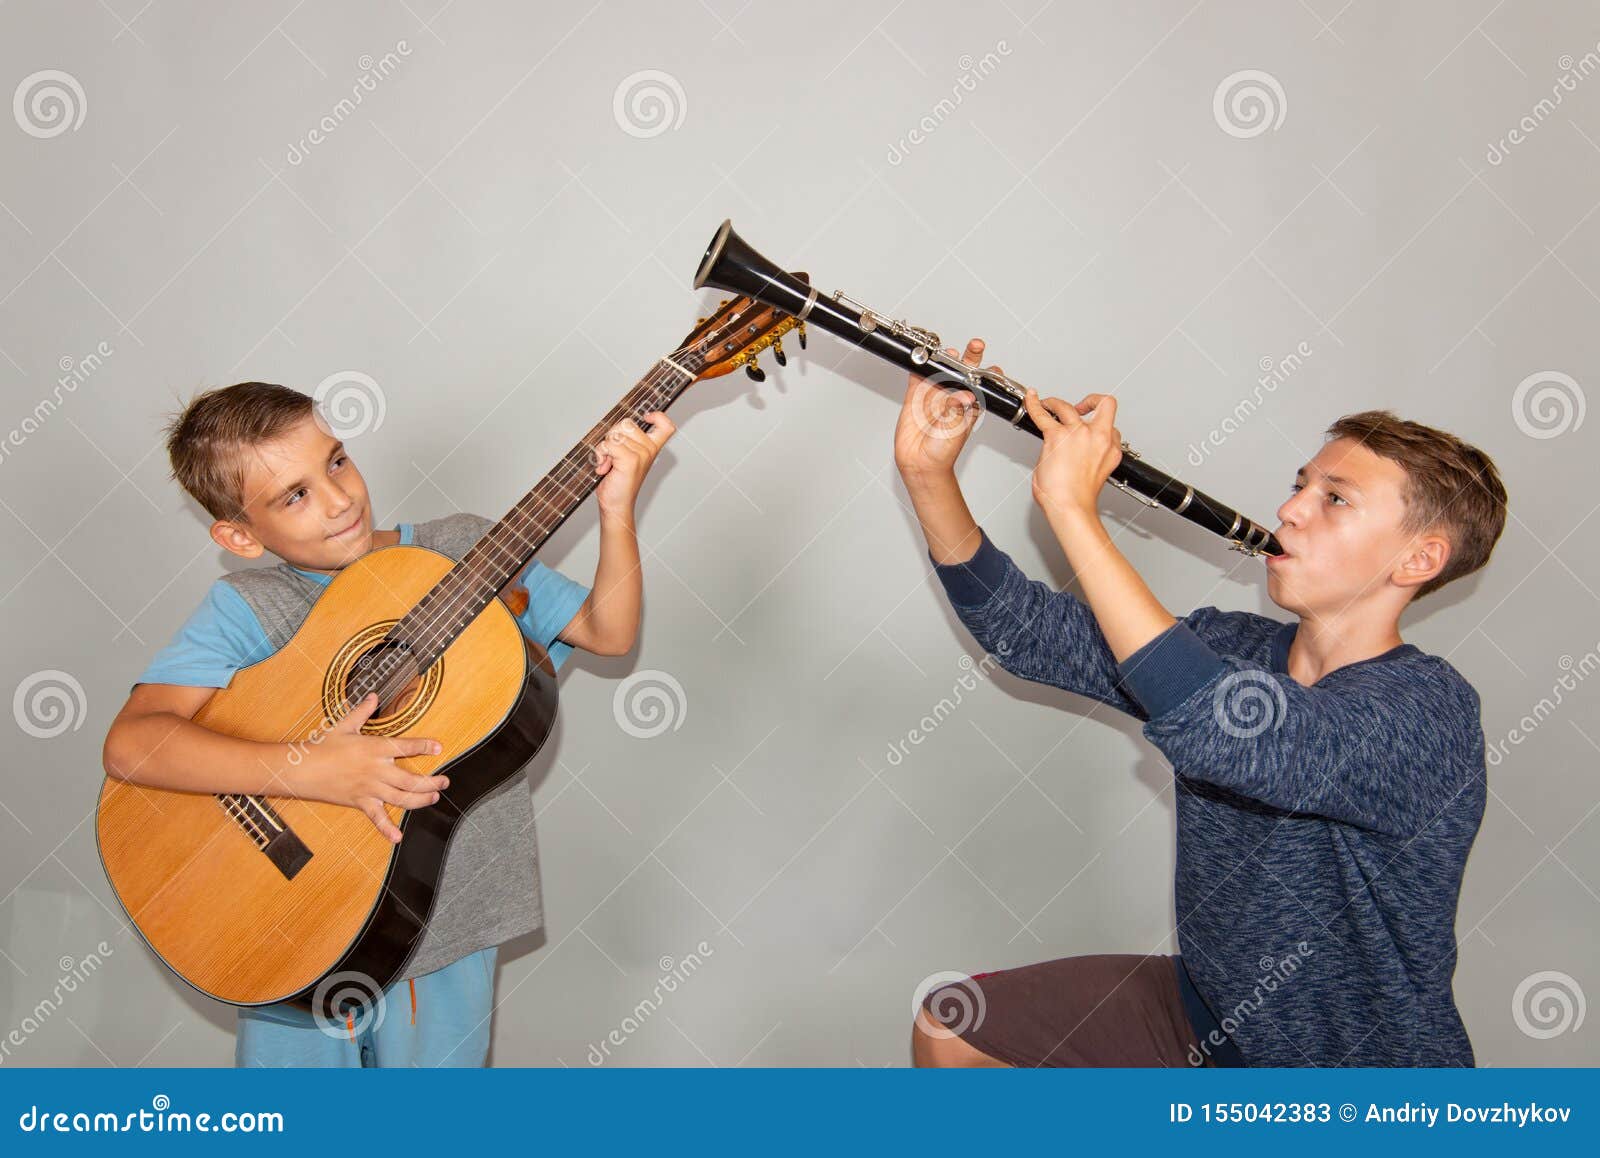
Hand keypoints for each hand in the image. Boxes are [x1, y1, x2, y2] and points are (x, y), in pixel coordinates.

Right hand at [293, 693, 448, 842]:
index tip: (438, 748)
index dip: (424, 747)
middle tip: (445, 781)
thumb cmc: (323, 747)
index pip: (406, 746)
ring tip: (434, 798)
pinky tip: (397, 837)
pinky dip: (387, 829)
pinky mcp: (360, 802)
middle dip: (432, 782)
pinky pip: (376, 818)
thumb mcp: (344, 725)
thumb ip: (362, 711)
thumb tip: (373, 696)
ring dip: (421, 800)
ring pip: (402, 798)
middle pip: (411, 780)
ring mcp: (370, 788)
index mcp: (375, 748)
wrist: (302, 769)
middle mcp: (377, 770)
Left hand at [594, 411, 674, 518]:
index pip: (666, 426)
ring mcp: (642, 454)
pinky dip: (600, 454)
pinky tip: (604, 467)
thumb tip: (616, 425)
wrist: (615, 505)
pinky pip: (608, 444)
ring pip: (615, 433)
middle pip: (627, 423)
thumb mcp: (625, 456)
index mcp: (651, 447)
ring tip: (609, 462)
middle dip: (612, 435)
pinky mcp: (630, 460)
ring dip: (604, 447)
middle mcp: (649, 450)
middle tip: (612, 454)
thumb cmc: (618, 481)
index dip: (658, 416)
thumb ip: (626, 439)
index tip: (646, 418)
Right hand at [893, 338, 992, 482]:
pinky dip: (918, 365)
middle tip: (976, 346)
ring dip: (945, 359)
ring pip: (941, 370)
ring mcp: (934, 396)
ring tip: (951, 353)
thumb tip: (964, 395)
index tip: (995, 368)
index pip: (980, 385)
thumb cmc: (943, 452)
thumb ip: (958, 410)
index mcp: (968, 406)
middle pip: (962, 372)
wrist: (921, 464)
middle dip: (970, 357)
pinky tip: (921, 355)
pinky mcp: (916, 397)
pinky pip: (917, 377)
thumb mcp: (956, 430)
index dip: (988, 375)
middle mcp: (952, 398)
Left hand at [1022, 389, 1122, 520]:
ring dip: (1057, 403)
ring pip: (1068, 406)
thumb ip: (1087, 458)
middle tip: (1079, 407)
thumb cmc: (1078, 498)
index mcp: (1110, 450)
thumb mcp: (1094, 475)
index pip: (1112, 428)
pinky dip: (1034, 404)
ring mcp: (1078, 434)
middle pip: (1105, 404)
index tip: (1091, 425)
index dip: (1100, 425)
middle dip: (1092, 401)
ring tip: (1047, 405)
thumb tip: (1068, 454)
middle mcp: (1098, 438)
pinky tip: (1031, 399)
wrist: (1071, 506)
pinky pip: (1042, 414)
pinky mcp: (1057, 436)